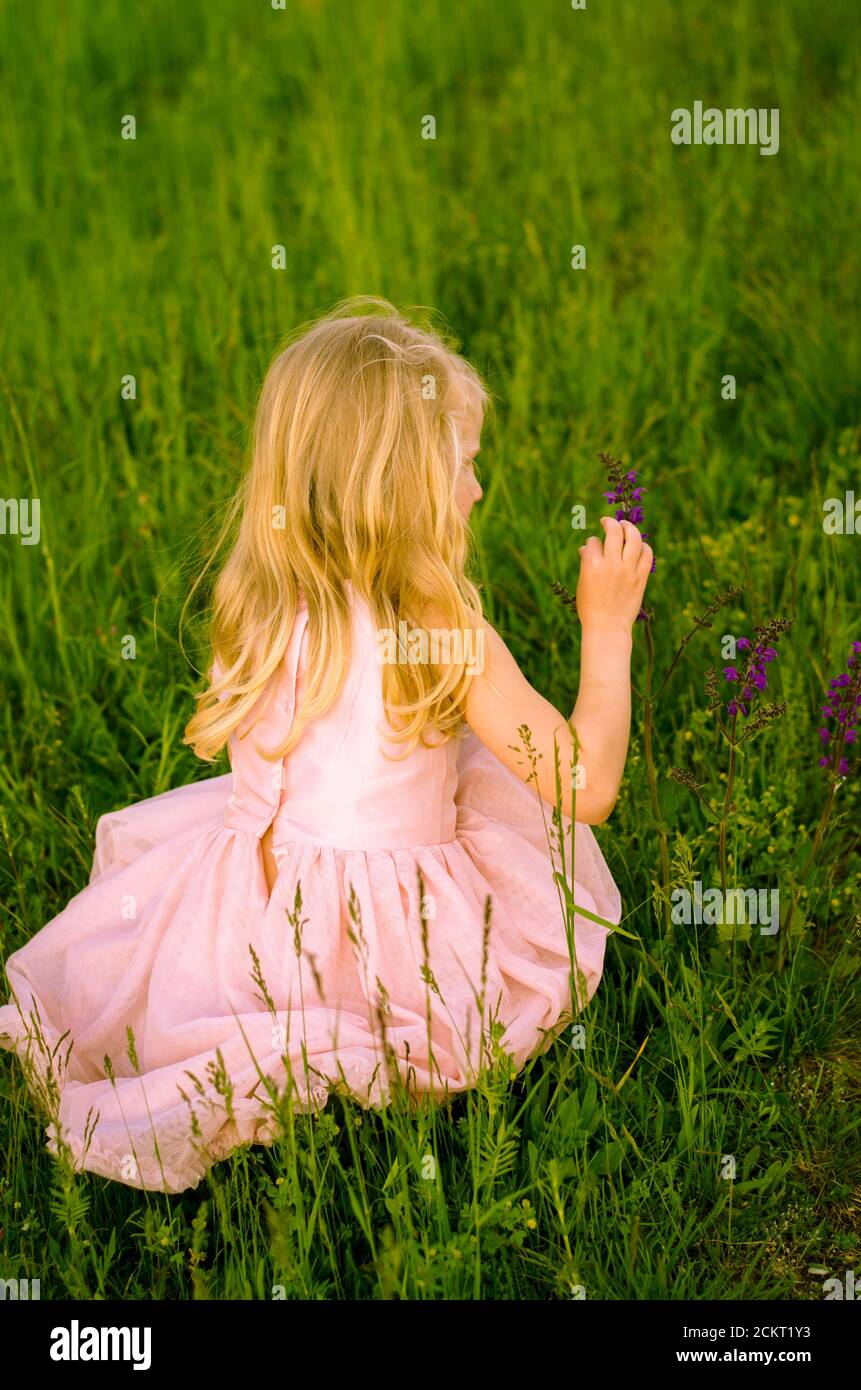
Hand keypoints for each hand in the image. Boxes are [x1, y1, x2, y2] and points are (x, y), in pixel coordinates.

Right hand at [576, 517, 652, 632]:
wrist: (607, 628)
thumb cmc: (590, 608)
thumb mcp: (583, 584)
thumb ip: (586, 563)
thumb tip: (587, 547)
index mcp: (591, 565)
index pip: (593, 542)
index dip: (592, 542)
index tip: (592, 545)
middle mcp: (610, 564)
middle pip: (614, 532)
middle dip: (609, 522)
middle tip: (607, 522)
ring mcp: (628, 570)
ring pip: (633, 538)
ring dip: (629, 528)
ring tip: (625, 526)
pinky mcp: (641, 578)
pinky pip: (646, 554)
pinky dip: (643, 546)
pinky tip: (639, 545)